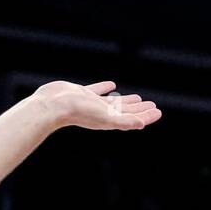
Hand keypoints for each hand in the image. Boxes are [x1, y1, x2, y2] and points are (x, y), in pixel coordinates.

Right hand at [35, 80, 161, 131]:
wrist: (52, 105)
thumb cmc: (77, 112)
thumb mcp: (104, 117)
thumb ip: (123, 121)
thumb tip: (141, 124)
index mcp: (108, 120)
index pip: (132, 119)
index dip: (146, 116)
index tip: (158, 112)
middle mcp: (101, 113)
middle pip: (126, 112)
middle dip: (140, 110)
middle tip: (152, 106)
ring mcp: (92, 104)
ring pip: (114, 103)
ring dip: (126, 101)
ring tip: (138, 98)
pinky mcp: (82, 94)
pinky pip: (98, 90)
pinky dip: (106, 88)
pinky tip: (112, 85)